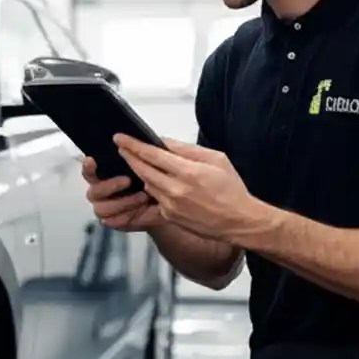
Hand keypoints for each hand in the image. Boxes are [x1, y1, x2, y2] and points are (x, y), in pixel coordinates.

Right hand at [80, 156, 164, 231]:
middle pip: (93, 192)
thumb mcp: (151, 163)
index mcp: (103, 175)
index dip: (88, 167)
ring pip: (101, 209)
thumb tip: (139, 141)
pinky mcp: (114, 222)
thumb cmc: (153, 180)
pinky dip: (126, 216)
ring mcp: (106, 208)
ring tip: (143, 197)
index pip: (89, 170)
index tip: (92, 160)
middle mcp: (100, 192)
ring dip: (122, 202)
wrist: (166, 202)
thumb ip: (142, 153)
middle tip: (128, 180)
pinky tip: (139, 210)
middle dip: (109, 186)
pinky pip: (112, 222)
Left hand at [113, 134, 267, 241]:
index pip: (152, 155)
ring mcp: (170, 206)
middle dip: (129, 156)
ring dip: (142, 172)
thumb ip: (187, 149)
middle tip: (121, 147)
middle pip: (142, 169)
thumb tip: (164, 141)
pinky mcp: (169, 217)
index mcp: (188, 172)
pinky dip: (154, 188)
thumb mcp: (216, 159)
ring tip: (139, 162)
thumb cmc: (231, 189)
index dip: (132, 145)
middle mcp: (176, 190)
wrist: (239, 221)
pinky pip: (155, 198)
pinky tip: (157, 182)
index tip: (119, 138)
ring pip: (146, 183)